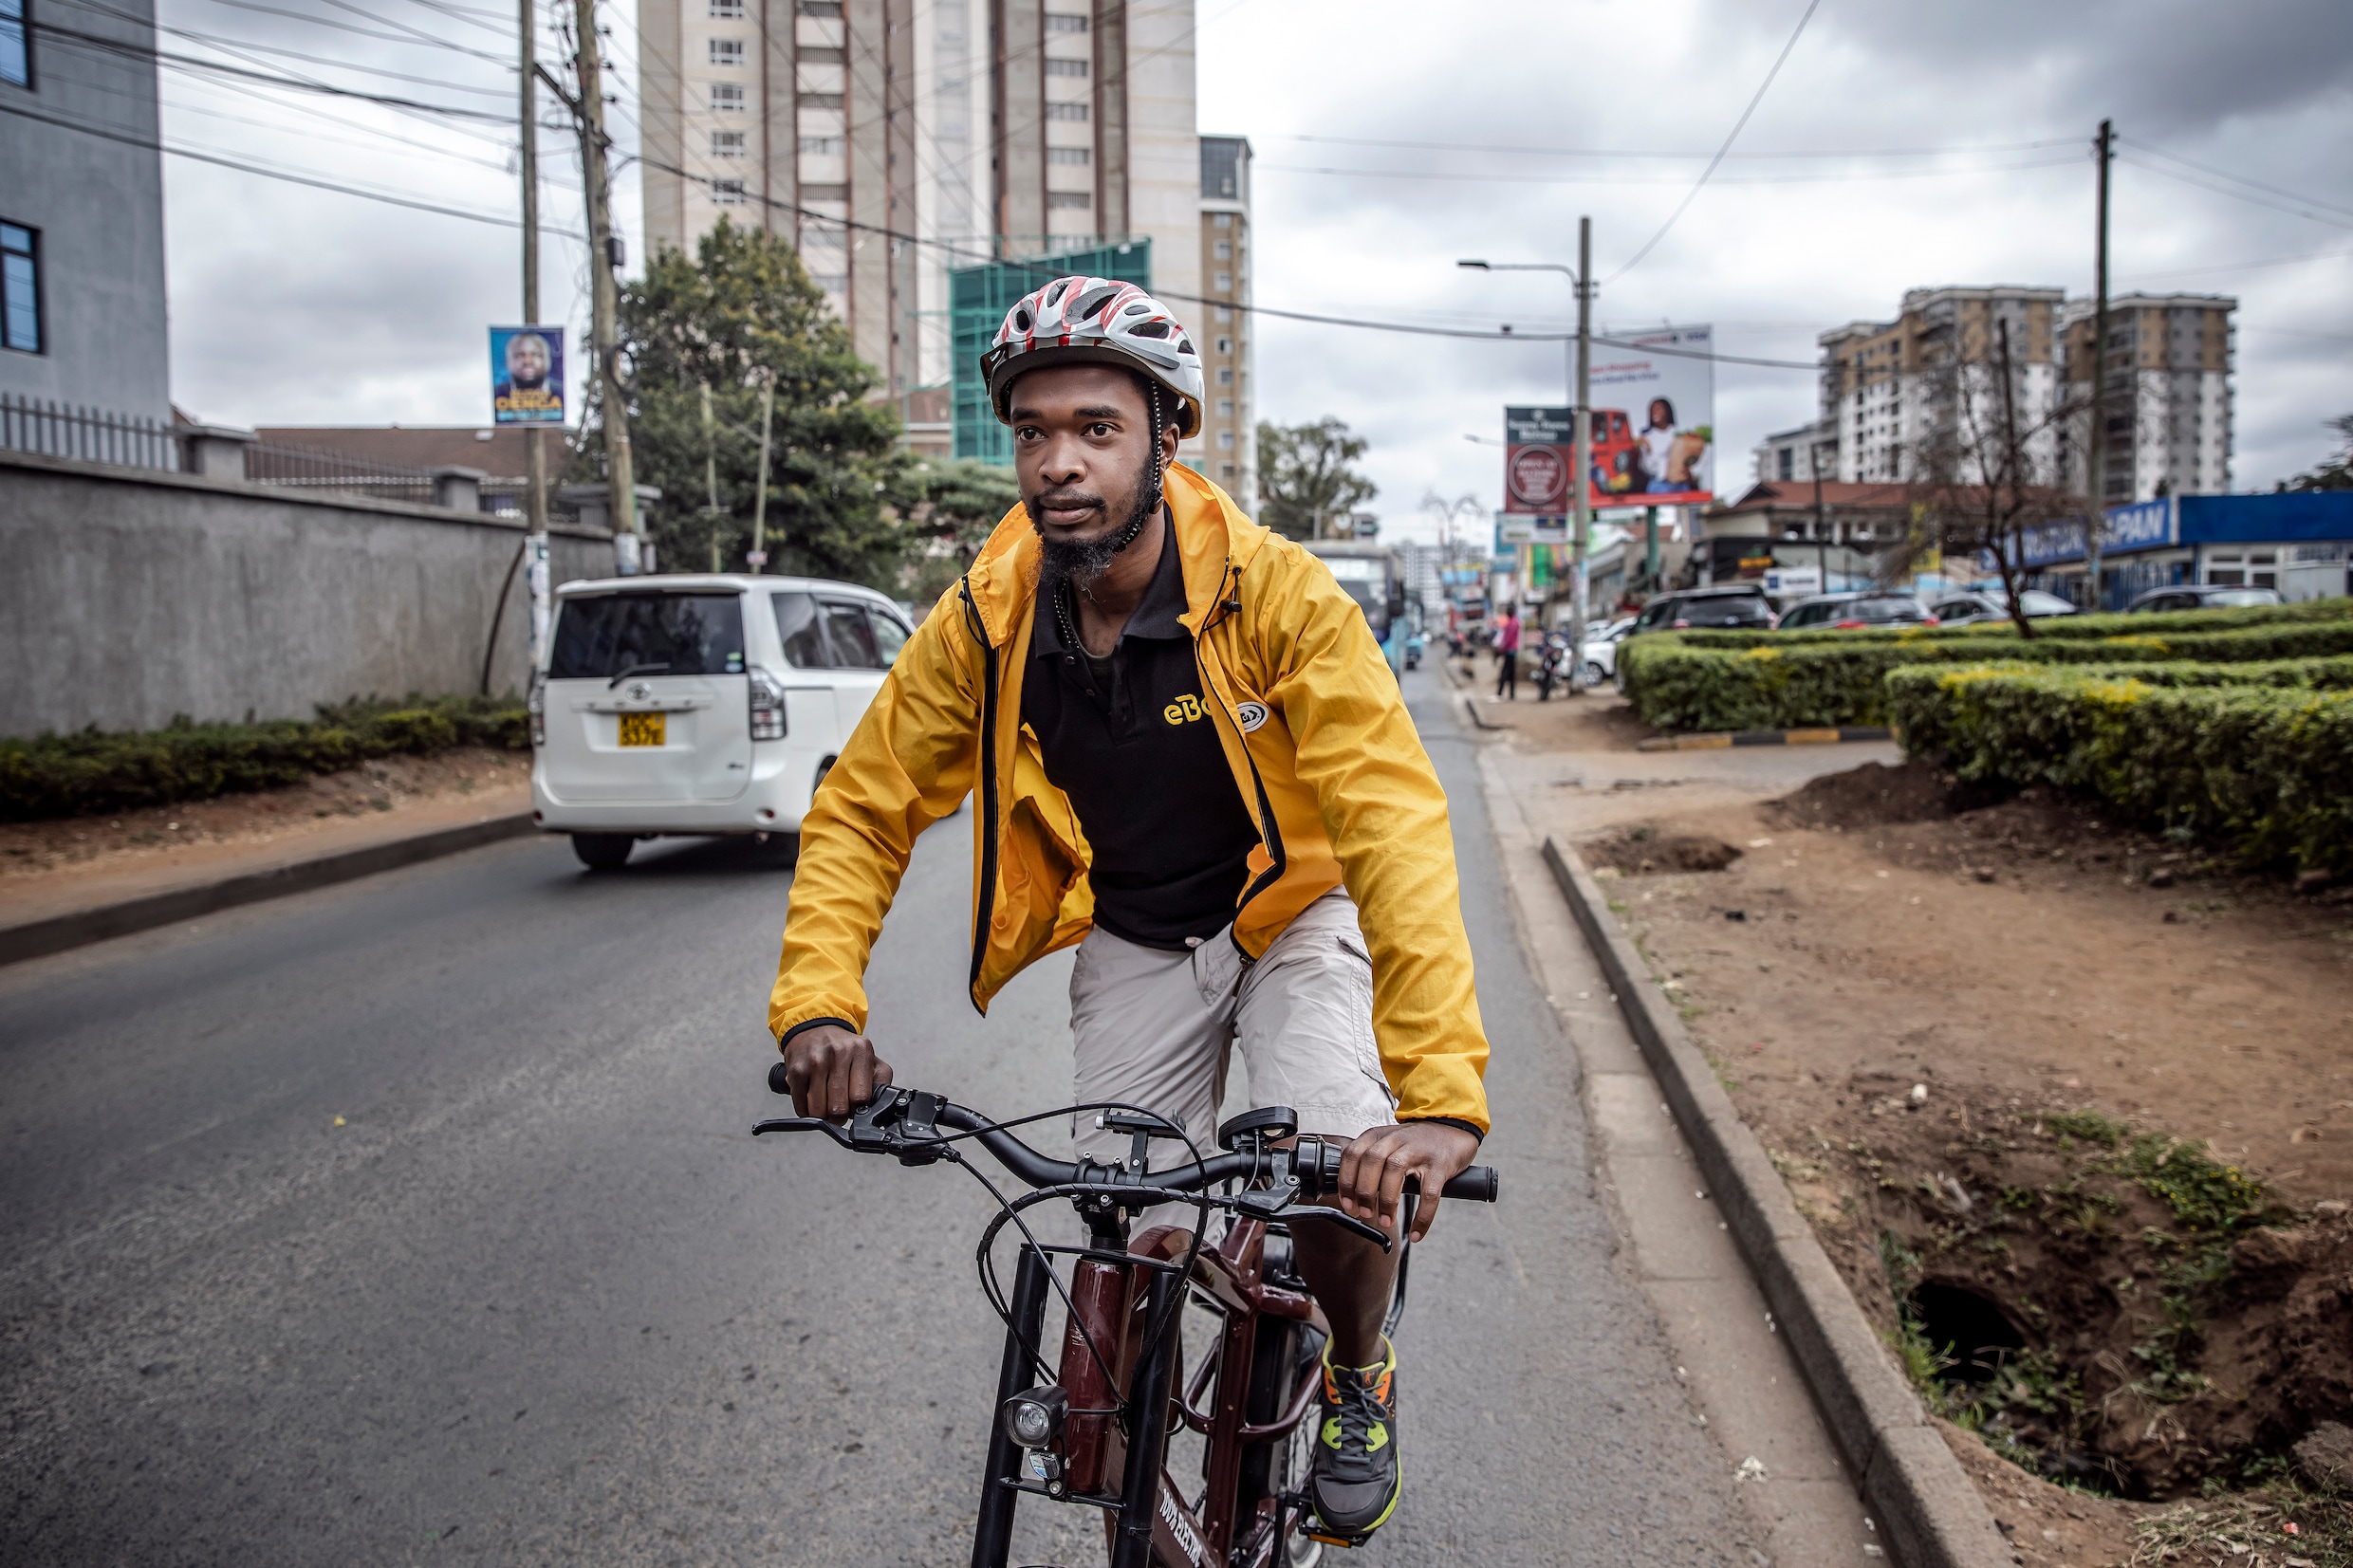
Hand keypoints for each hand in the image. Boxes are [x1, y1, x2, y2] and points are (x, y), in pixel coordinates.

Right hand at [780, 1024, 893, 1120]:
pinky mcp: (796, 1071)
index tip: (855, 1109)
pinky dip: (807, 1111)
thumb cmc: (843, 1049)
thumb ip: (881, 1080)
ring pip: (819, 1111)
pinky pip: (802, 1107)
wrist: (813, 1029)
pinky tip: (813, 1100)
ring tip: (827, 1104)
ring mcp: (815, 1062)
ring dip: (823, 1115)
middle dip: (840, 1117)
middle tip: (840, 1110)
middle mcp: (837, 1054)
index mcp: (860, 1050)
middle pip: (839, 1107)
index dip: (858, 1110)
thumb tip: (882, 1104)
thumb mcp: (869, 1057)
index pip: (861, 1097)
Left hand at [1334, 1120, 1479, 1243]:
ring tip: (1386, 1221)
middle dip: (1364, 1192)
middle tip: (1364, 1214)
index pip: (1353, 1154)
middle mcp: (1397, 1139)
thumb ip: (1369, 1162)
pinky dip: (1422, 1217)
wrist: (1453, 1130)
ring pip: (1395, 1171)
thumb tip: (1351, 1197)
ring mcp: (1419, 1151)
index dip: (1346, 1182)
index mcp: (1379, 1136)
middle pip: (1371, 1160)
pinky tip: (1416, 1232)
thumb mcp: (1388, 1143)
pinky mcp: (1440, 1165)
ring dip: (1386, 1201)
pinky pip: (1429, 1194)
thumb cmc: (1417, 1143)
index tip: (1347, 1204)